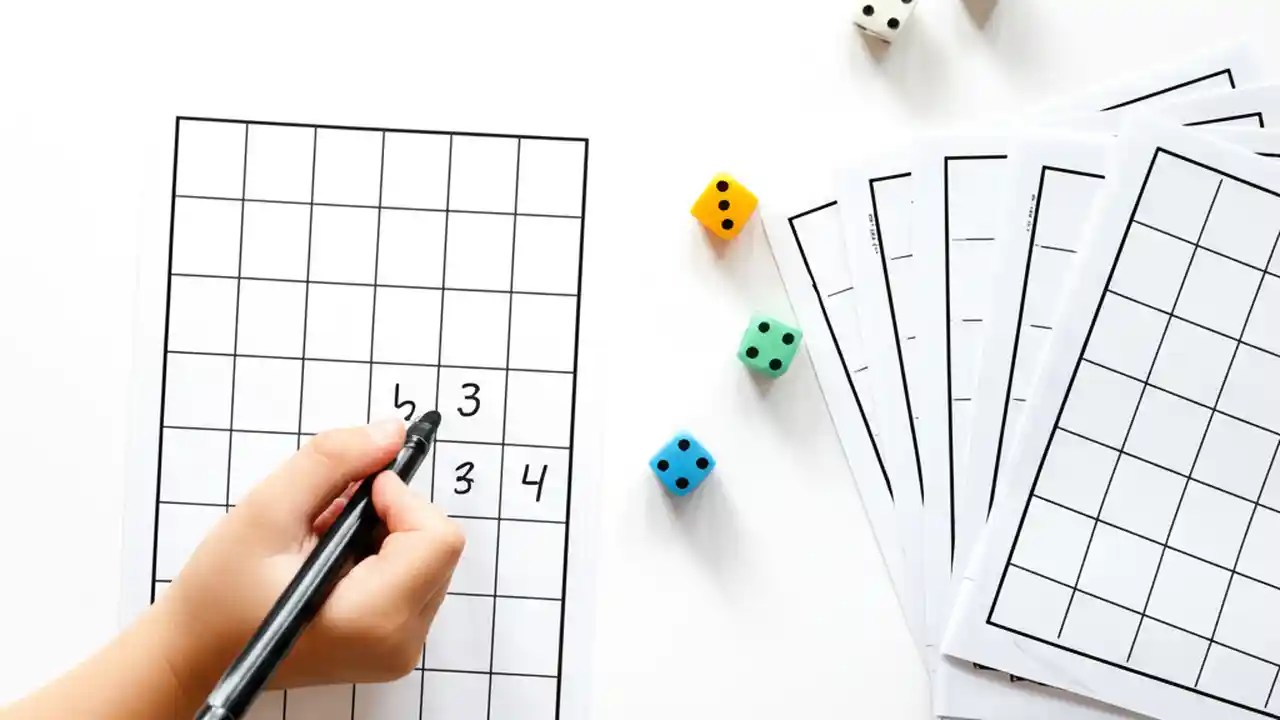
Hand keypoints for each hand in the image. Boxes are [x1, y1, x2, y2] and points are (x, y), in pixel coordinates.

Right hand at [156, 419, 464, 696]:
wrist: (196, 653)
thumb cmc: (220, 594)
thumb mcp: (267, 510)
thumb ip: (334, 461)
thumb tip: (391, 432)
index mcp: (373, 617)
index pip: (436, 536)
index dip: (399, 498)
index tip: (352, 494)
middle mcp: (399, 642)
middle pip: (436, 544)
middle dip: (389, 514)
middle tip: (327, 517)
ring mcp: (399, 648)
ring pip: (427, 556)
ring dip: (382, 532)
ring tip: (320, 542)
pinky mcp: (393, 644)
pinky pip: (413, 576)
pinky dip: (380, 555)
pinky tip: (331, 560)